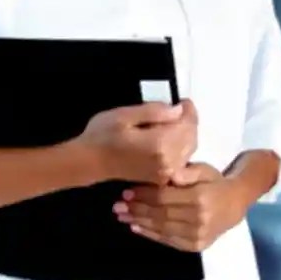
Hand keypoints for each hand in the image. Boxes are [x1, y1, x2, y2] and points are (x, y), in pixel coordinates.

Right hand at [72, 99, 196, 184]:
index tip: (183, 101)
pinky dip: (179, 147)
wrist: (88, 162)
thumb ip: (154, 111)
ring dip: (184, 135)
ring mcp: (165, 173)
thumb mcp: (124, 114)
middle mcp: (168, 161)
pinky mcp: (161, 178)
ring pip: (188, 150)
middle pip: (191, 138)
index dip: (188, 110)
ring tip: (170, 122)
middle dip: (187, 122)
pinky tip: (166, 139)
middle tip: (176, 109)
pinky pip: (180, 160)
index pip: (187, 125)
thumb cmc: (102, 136)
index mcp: (160, 144)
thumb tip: (177, 110)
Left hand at [111, 162, 250, 251]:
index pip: (164, 197)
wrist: (235, 203)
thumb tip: (170, 173)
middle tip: (117, 205)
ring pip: (162, 229)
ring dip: (139, 223)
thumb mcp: (203, 169)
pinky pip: (169, 240)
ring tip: (121, 216)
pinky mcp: (195, 245)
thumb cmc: (214, 181)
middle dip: (136, 210)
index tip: (125, 192)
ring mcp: (197, 235)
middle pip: (160, 214)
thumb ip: (186, 171)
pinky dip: (151, 234)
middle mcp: (198, 219)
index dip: (143, 195)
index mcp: (200, 197)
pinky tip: (136, 227)